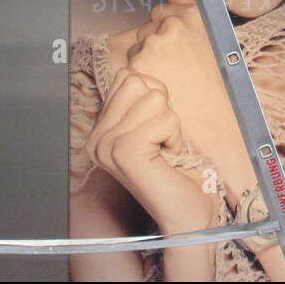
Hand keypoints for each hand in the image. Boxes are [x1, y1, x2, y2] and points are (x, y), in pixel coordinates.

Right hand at [85, 66, 216, 232]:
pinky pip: (164, 119)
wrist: (187, 214)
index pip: (127, 76)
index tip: (155, 131)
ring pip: (154, 98)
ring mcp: (107, 146)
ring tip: (165, 151)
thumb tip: (135, 69)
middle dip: (163, 108)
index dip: (154, 96)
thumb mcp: (154, 125)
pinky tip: (168, 159)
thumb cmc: (177, 171)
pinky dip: (175, 136)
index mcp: (100, 130)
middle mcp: (97, 138)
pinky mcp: (124, 152)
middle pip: (139, 81)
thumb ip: (140, 100)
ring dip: (171, 124)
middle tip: (161, 141)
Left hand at [128, 0, 252, 193]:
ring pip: (135, 50)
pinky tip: (156, 98)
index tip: (174, 49)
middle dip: (155, 47)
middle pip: (148, 29)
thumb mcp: (217, 48)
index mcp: (195, 18)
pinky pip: (129, 71)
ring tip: (168, 88)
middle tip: (173, 73)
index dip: (168, 32)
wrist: (217, 135)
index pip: (166, 9)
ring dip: (145, 65)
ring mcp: (151, 47)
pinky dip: (138, 84)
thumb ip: (188, 15)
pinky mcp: (136, 70)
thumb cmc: (223, 95)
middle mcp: (171, 27)